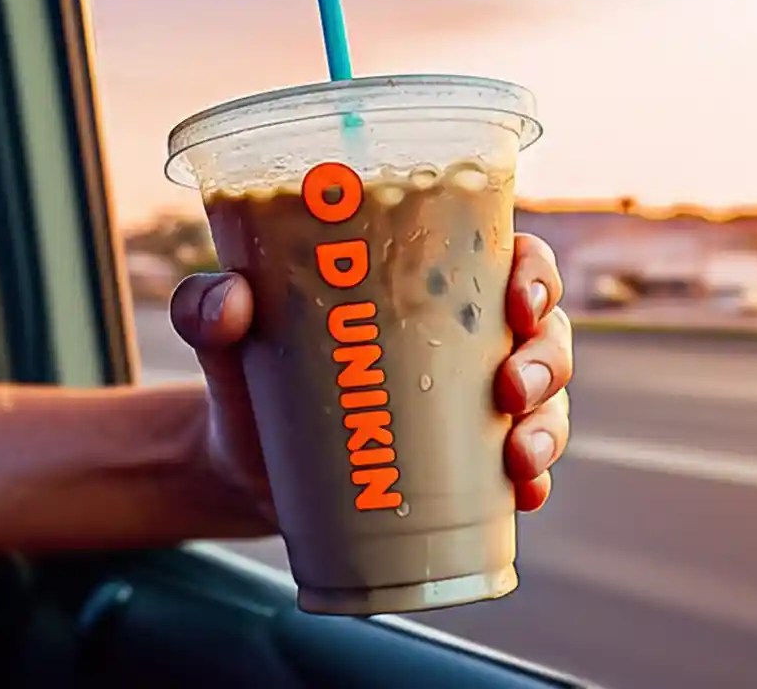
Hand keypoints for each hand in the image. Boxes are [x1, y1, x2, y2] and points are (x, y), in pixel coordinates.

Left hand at [170, 232, 572, 521]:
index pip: (510, 261)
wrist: (245, 471)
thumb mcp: (228, 343)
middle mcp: (468, 342)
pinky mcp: (469, 466)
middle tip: (509, 388)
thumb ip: (207, 308)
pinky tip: (524, 495)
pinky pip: (525, 470)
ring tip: (516, 455)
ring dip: (548, 426)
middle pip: (545, 332)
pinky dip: (534, 481)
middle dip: (546, 359)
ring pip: (547, 403)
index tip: (519, 301)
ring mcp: (475, 407)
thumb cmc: (253, 382)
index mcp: (431, 289)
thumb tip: (228, 299)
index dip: (535, 275)